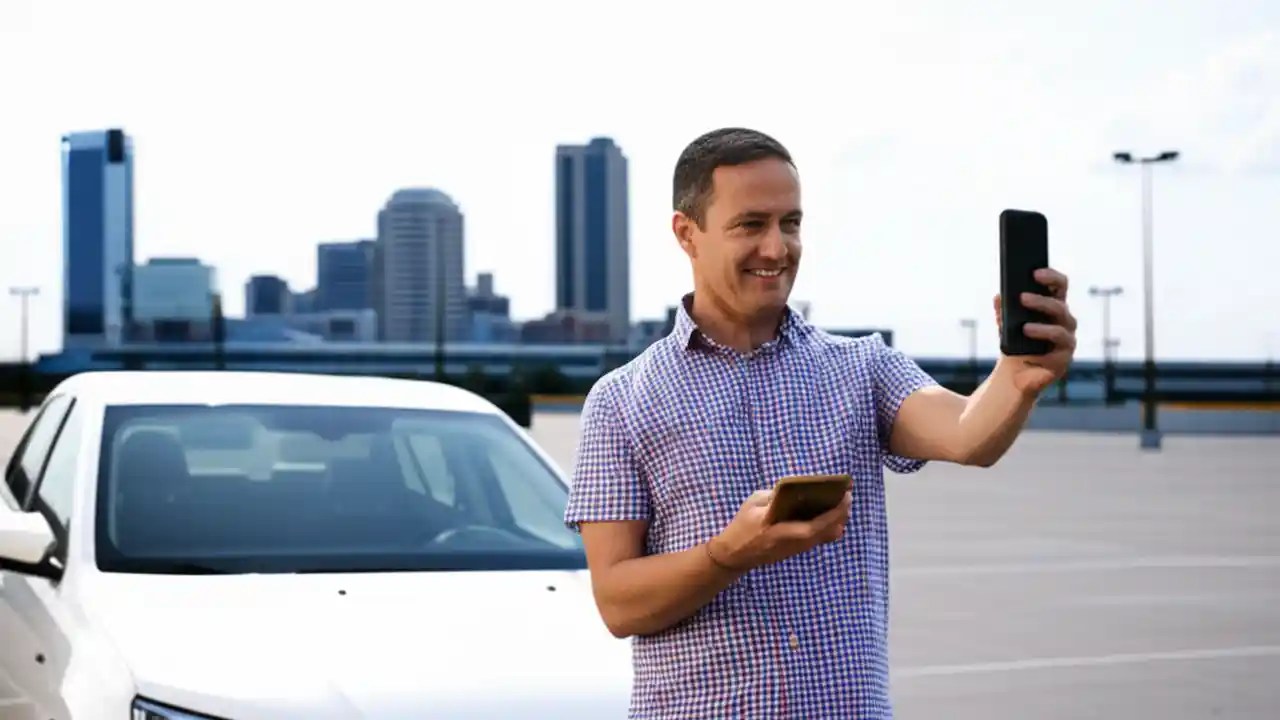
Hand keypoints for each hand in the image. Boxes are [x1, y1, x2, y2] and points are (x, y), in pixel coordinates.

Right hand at [707, 489, 850, 571]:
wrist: (734, 554)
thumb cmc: (742, 526)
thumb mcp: (753, 504)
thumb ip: (774, 495)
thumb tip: (793, 489)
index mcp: (781, 530)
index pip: (814, 525)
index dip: (833, 512)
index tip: (844, 496)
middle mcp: (793, 542)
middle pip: (825, 531)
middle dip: (840, 514)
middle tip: (848, 497)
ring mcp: (795, 549)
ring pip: (823, 537)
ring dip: (836, 521)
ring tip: (843, 505)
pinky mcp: (795, 550)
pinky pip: (817, 540)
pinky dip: (829, 529)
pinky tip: (835, 521)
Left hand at [993, 267, 1077, 394]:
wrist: (1016, 370)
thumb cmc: (1015, 339)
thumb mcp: (1006, 321)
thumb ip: (1003, 308)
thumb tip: (999, 297)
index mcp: (1054, 305)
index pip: (1059, 285)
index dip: (1051, 277)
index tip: (1035, 272)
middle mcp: (1065, 321)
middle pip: (1058, 306)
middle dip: (1040, 301)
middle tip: (1022, 297)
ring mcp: (1067, 340)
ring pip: (1059, 331)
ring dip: (1041, 328)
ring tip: (1024, 328)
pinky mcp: (1063, 360)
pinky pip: (1056, 355)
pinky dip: (1042, 352)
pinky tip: (1029, 352)